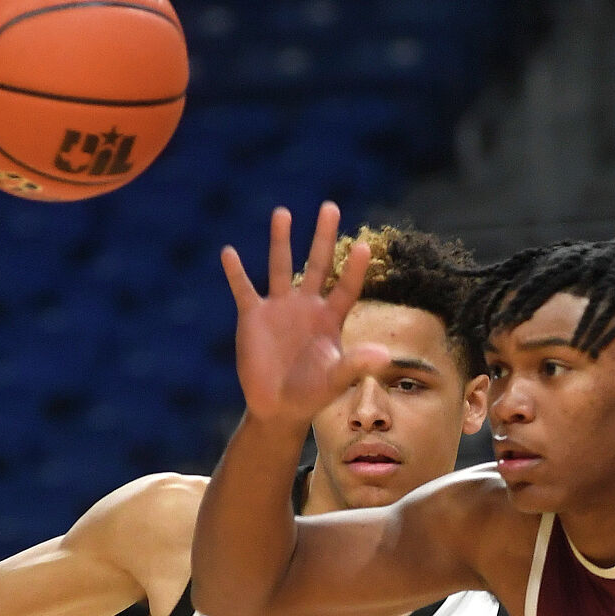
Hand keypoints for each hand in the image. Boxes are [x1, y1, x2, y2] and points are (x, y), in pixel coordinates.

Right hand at [220, 203, 378, 427]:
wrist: (278, 408)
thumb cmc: (311, 395)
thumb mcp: (336, 380)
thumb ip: (357, 364)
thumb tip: (385, 355)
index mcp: (330, 320)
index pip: (346, 288)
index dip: (355, 270)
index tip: (365, 247)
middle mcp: (306, 307)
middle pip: (317, 264)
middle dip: (323, 237)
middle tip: (330, 207)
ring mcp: (279, 308)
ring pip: (280, 267)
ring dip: (281, 241)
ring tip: (283, 212)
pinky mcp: (253, 317)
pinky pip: (243, 289)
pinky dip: (235, 272)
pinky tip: (229, 253)